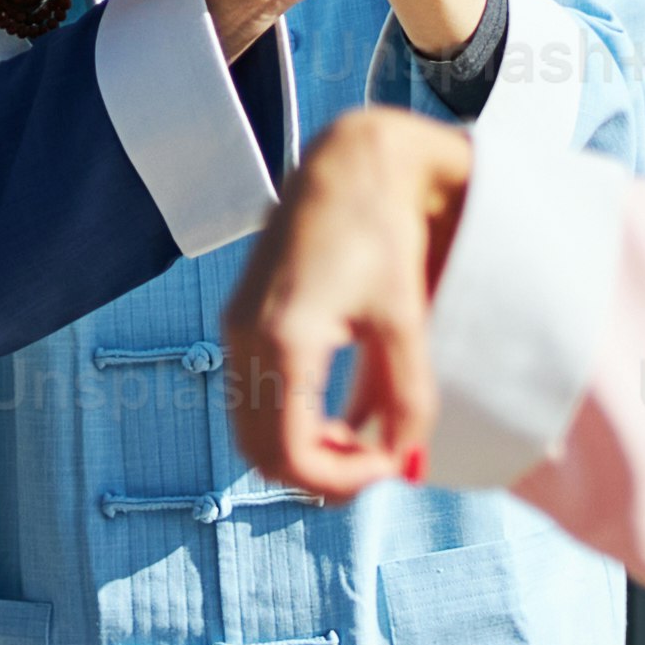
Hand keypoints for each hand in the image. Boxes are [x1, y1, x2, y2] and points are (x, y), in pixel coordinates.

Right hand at [226, 109, 475, 501]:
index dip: (341, 481)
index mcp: (286, 340)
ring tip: (361, 441)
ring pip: (252, 431)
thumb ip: (407, 395)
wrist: (349, 164)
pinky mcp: (243, 322)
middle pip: (261, 455)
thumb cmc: (382, 232)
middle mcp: (247, 338)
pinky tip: (340, 417)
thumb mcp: (406, 318)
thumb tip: (405, 457)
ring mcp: (238, 330)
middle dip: (319, 475)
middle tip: (375, 465)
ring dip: (303, 452)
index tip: (388, 467)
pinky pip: (253, 400)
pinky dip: (290, 424)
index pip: (293, 454)